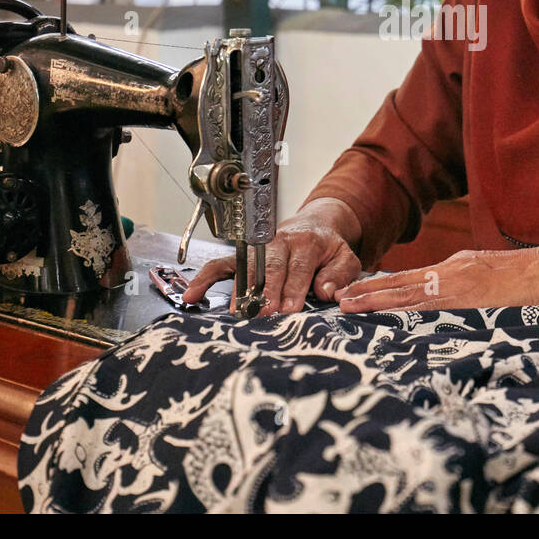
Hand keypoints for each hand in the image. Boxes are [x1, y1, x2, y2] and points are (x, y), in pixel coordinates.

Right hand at [182, 197, 363, 313]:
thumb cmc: (328, 249)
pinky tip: (192, 294)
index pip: (299, 267)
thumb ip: (340, 274)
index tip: (289, 309)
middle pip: (270, 267)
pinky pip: (221, 264)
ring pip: (246, 268)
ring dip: (240, 290)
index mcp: (307, 242)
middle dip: (265, 291)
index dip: (294, 288)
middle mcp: (279, 242)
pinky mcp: (243, 256)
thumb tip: (328, 292)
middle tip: (261, 314)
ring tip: (235, 311)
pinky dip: (205, 278)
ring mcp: (258, 249)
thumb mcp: (345, 257)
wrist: (314, 225)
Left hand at [336, 238, 538, 312]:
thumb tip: (452, 304)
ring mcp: (460, 283)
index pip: (412, 280)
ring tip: (348, 305)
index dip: (383, 288)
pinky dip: (403, 308)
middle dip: (369, 293)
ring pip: (408, 292)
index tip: (358, 294)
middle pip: (402, 284)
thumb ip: (471, 288)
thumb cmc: (535, 280)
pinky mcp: (470, 295)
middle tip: (339, 301)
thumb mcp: (494, 280)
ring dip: (376, 299)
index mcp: (458, 269)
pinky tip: (386, 315)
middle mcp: (453, 272)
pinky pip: (429, 304)